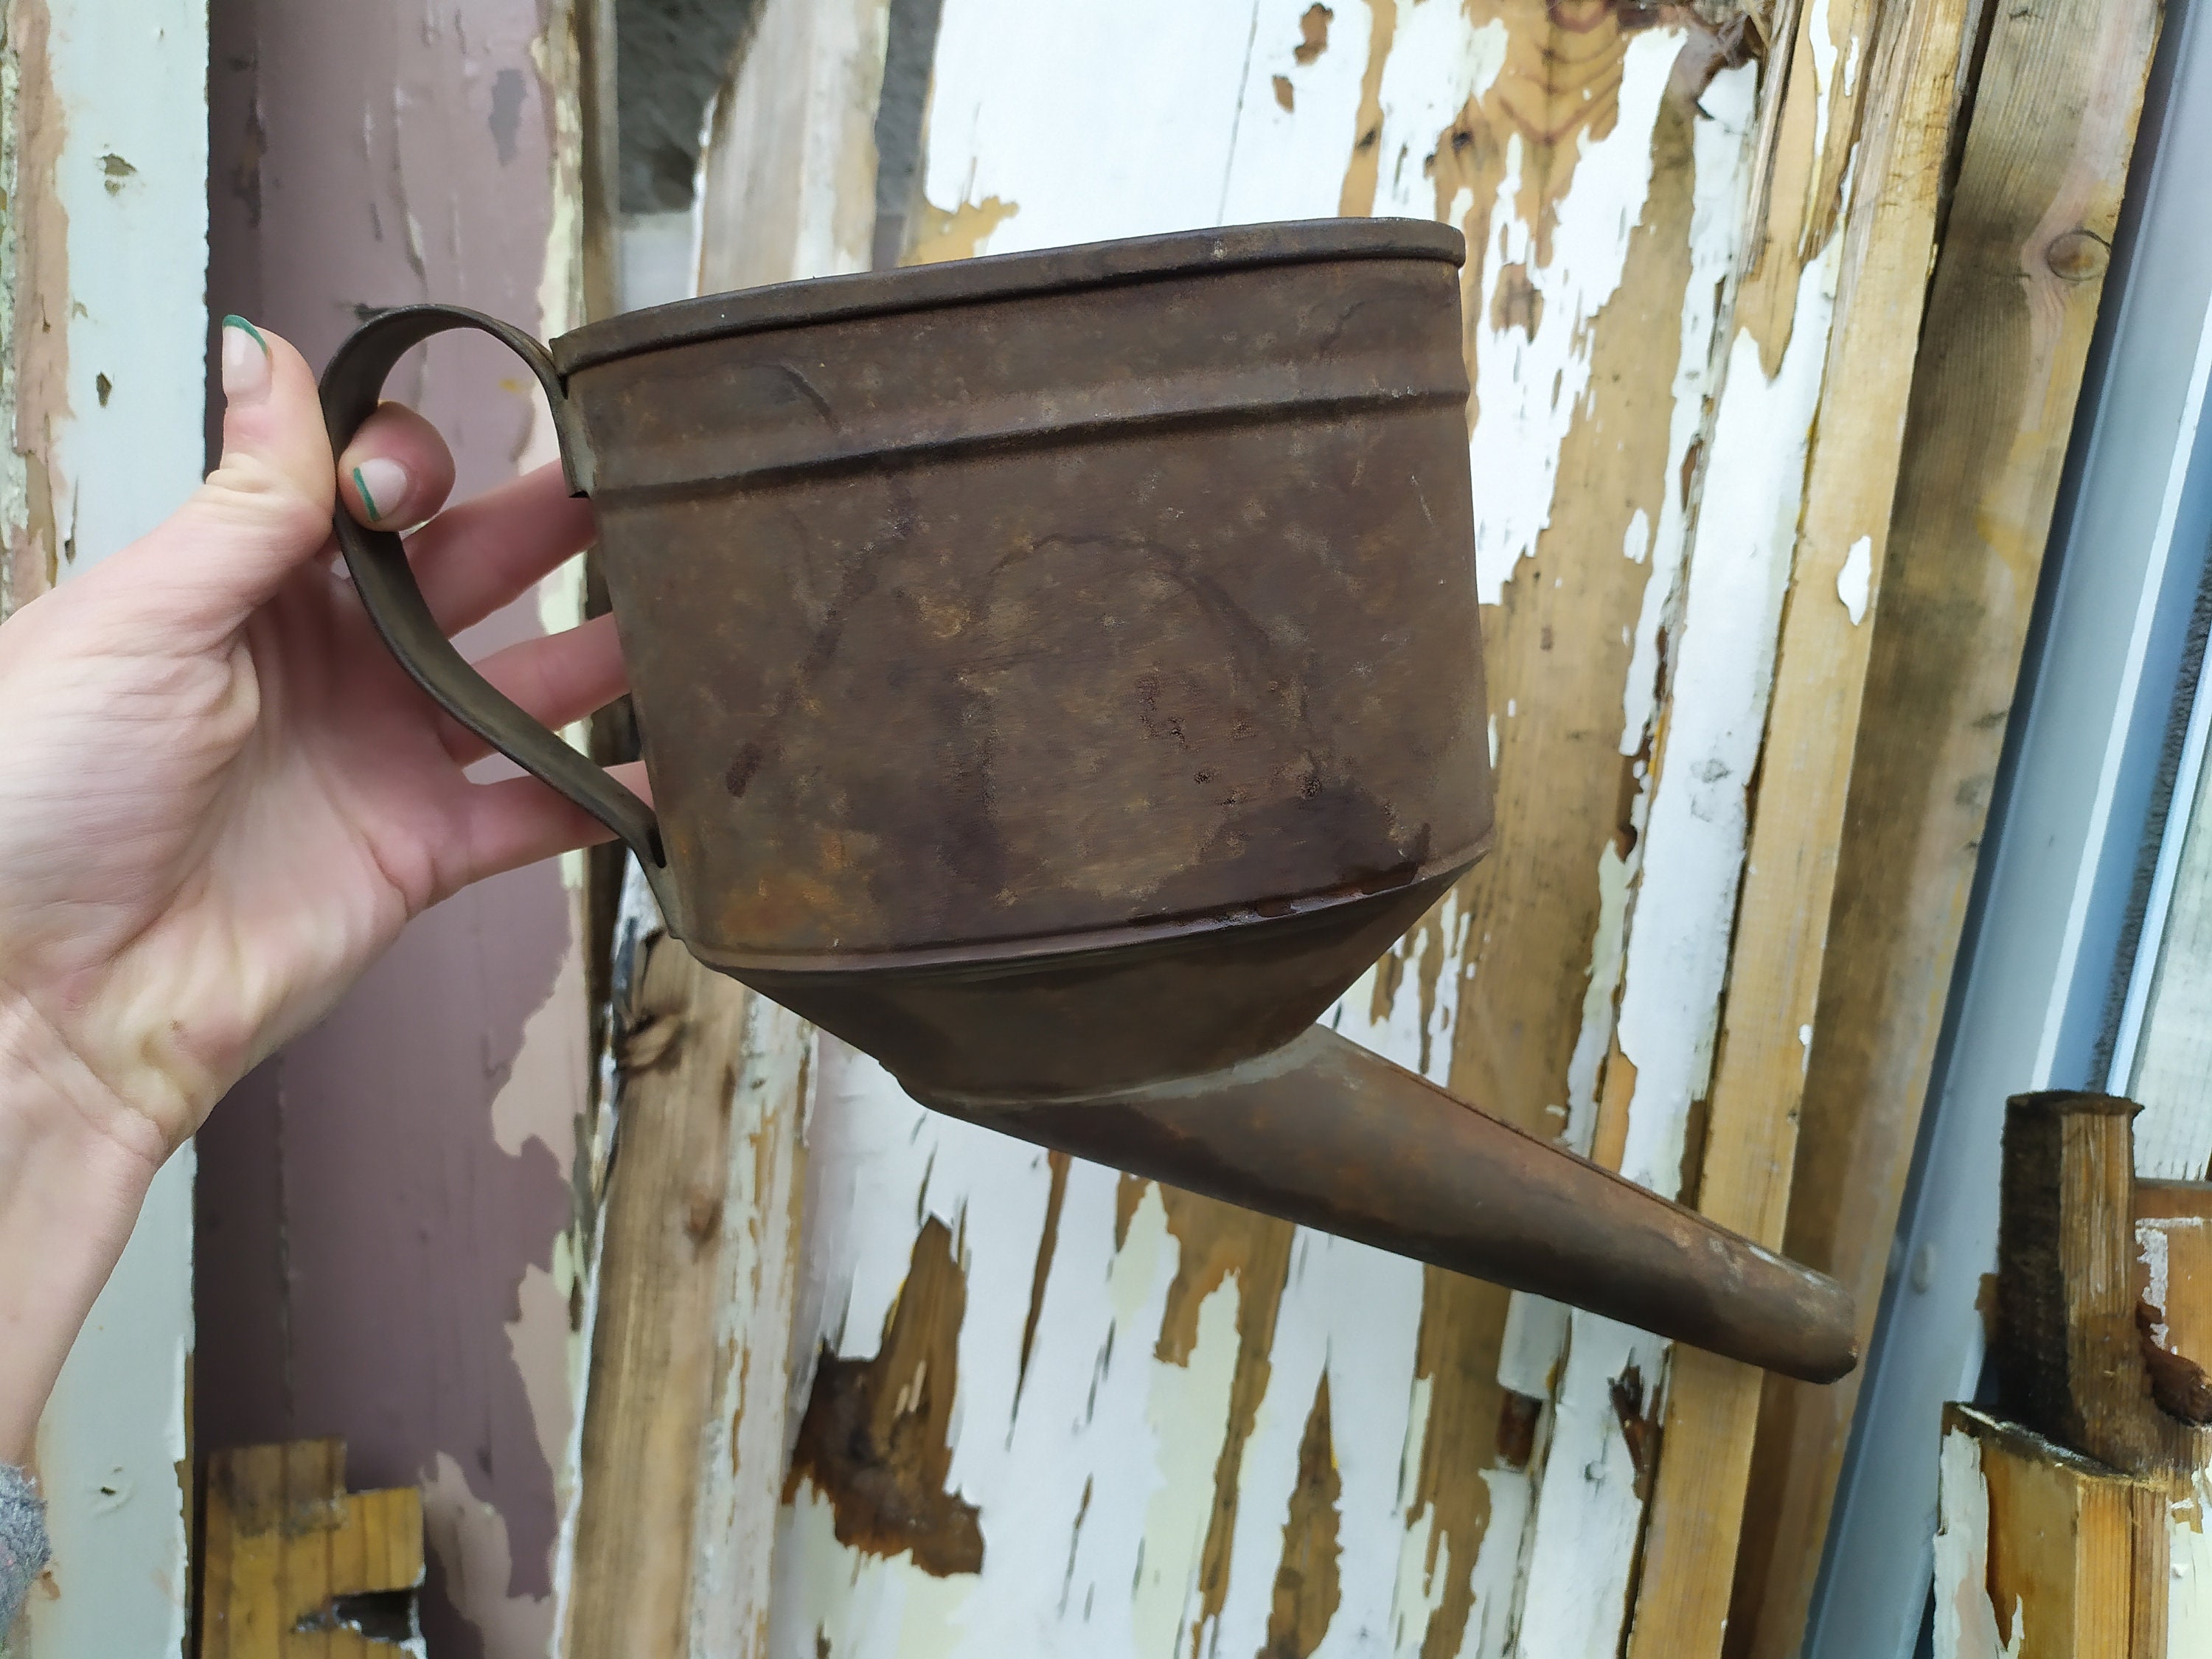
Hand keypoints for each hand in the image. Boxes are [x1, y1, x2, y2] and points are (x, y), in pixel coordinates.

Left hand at [0, 317, 637, 1168]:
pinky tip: (674, 765)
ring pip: (522, 684)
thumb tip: (265, 350)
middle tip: (640, 483)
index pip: (360, 492)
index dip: (405, 465)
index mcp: (244, 590)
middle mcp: (326, 664)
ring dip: (602, 650)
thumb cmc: (39, 799)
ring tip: (692, 608)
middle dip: (547, 526)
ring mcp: (380, 758)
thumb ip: (243, 500)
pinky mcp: (419, 853)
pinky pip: (538, 814)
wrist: (41, 998)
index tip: (413, 481)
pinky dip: (608, 795)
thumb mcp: (138, 621)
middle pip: (465, 572)